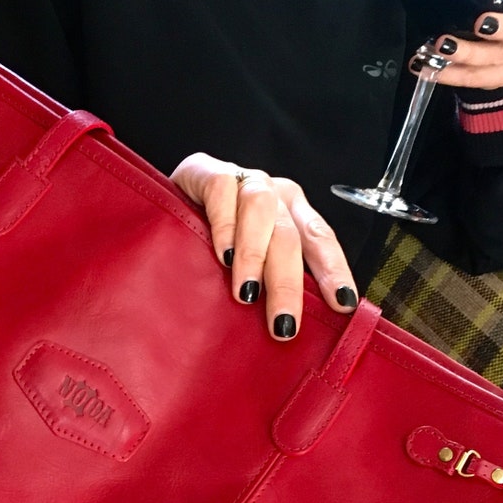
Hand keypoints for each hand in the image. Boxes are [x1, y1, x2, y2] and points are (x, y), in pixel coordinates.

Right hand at [169, 152, 358, 340]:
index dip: (333, 269)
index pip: (320, 238)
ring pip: (261, 210)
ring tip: (247, 294)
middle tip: (283, 323)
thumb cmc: (208, 241)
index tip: (342, 302)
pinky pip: (223, 193)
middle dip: (288, 283)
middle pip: (290, 235)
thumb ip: (269, 281)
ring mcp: (243, 180)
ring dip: (255, 255)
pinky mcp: (208, 171)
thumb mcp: (246, 262)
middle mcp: (273, 194)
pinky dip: (225, 225)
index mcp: (292, 212)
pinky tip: (223, 255)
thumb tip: (287, 330)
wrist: (161, 200)